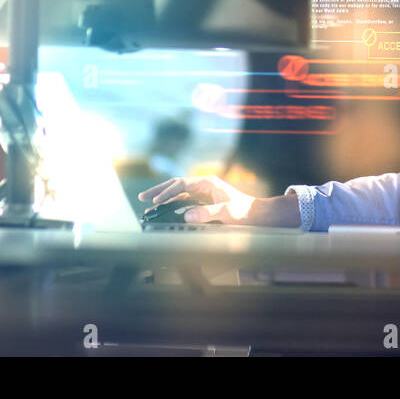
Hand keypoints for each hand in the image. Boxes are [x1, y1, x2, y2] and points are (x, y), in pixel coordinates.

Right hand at [137, 176, 298, 226]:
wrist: (257, 215)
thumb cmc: (245, 212)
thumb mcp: (227, 212)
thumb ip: (208, 213)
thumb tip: (186, 215)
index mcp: (208, 182)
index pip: (181, 184)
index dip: (166, 192)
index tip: (156, 201)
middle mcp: (203, 185)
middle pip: (176, 184)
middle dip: (159, 190)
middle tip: (142, 197)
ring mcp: (203, 192)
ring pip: (178, 191)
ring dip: (163, 195)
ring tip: (147, 201)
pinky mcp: (203, 200)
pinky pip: (183, 199)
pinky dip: (171, 202)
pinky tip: (162, 207)